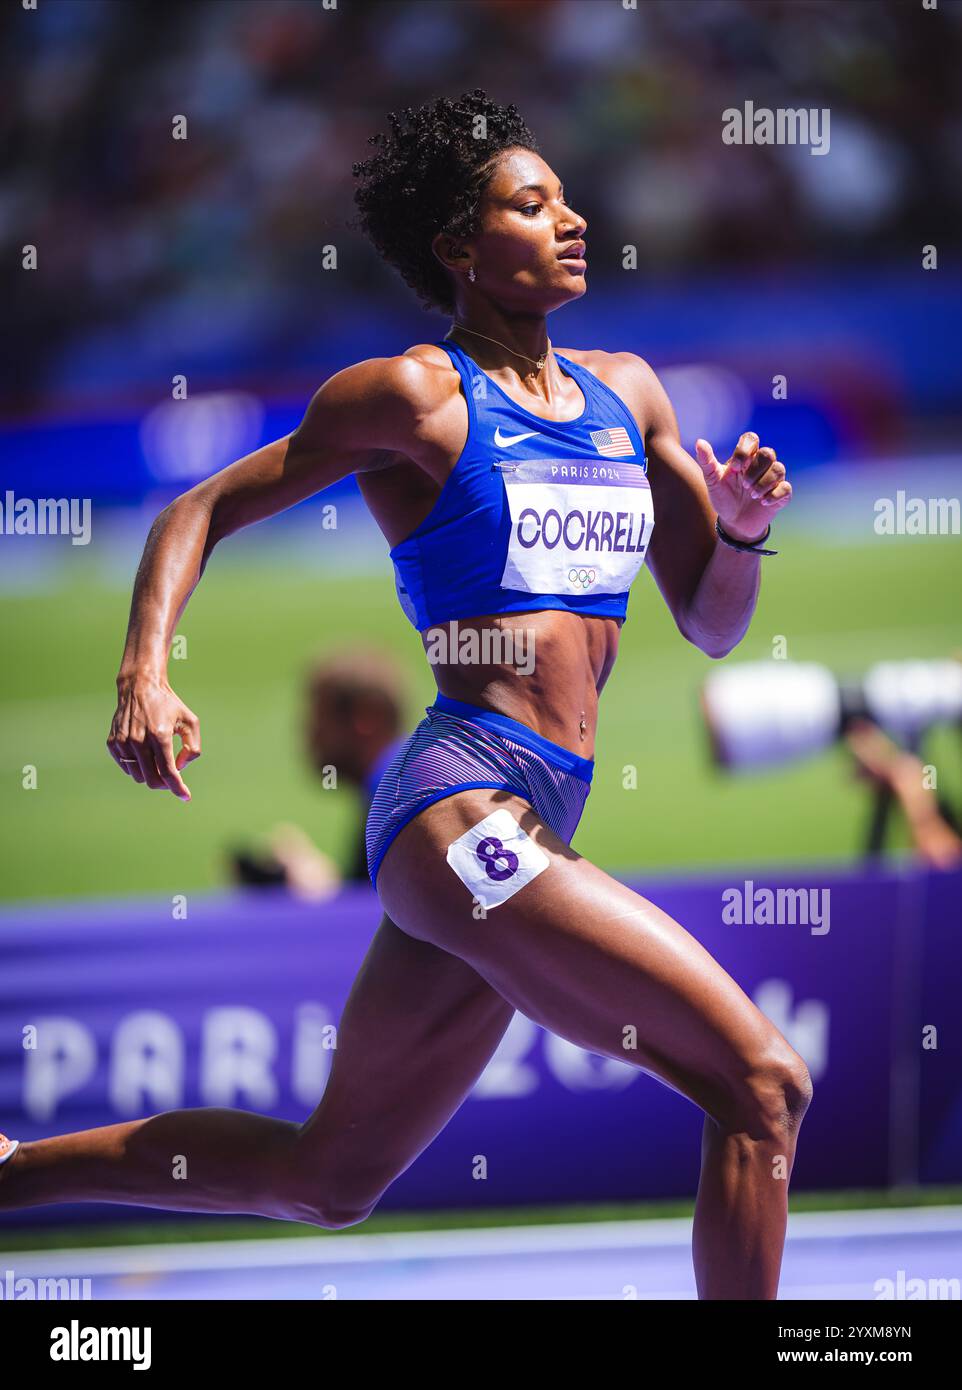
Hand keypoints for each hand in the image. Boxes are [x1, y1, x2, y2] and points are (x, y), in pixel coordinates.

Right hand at [107, 673, 200, 800]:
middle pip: (152, 779)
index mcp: (160, 735)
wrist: (139, 687)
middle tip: (172, 778)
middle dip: (165, 784)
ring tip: (158, 762)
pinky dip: (137, 766)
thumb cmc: (168, 704)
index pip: (169, 772)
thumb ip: (192, 747)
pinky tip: (144, 755)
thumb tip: (180, 768)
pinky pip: (126, 767)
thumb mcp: (190, 721)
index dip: (178, 788)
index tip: (186, 796)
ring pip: (138, 776)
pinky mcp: (113, 743)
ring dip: (150, 775)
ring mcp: (123, 742)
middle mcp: (139, 741)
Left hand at [695, 432, 791, 542]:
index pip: (751, 439)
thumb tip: (699, 442)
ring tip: (753, 496)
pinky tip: (763, 503)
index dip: (745, 450)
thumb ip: (706, 461)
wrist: (734, 522)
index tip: (735, 468)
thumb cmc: (724, 497)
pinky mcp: (781, 494)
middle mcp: (761, 465)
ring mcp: (772, 479)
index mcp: (745, 458)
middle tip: (744, 485)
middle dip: (755, 470)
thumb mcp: (712, 481)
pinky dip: (774, 495)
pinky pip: (785, 488)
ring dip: (764, 483)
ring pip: (779, 469)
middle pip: (768, 453)